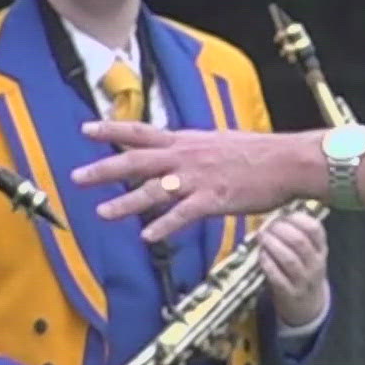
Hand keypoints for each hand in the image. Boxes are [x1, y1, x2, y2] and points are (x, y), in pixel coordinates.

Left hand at [73, 121, 320, 241]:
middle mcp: (186, 157)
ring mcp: (198, 179)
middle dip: (104, 169)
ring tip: (102, 214)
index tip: (86, 128)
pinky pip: (182, 215)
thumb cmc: (258, 153)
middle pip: (137, 160)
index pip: (141, 131)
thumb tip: (178, 149)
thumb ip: (194, 148)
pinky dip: (164, 225)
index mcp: (187, 140)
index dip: (112, 130)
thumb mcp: (219, 141)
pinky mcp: (213, 199)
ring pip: (153, 190)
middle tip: (76, 177)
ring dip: (125, 203)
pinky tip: (147, 236)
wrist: (287, 161)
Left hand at [260, 214, 329, 327]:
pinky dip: (267, 263)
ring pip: (289, 259)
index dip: (297, 218)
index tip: (283, 215)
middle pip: (300, 242)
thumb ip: (299, 235)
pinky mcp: (288, 293)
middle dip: (281, 230)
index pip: (315, 229)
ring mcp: (303, 280)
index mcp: (322, 249)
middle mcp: (315, 264)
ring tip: (262, 236)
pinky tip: (260, 254)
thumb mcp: (310, 253)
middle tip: (267, 225)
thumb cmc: (305, 272)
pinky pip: (277, 276)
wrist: (308, 306)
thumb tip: (276, 213)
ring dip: (273, 245)